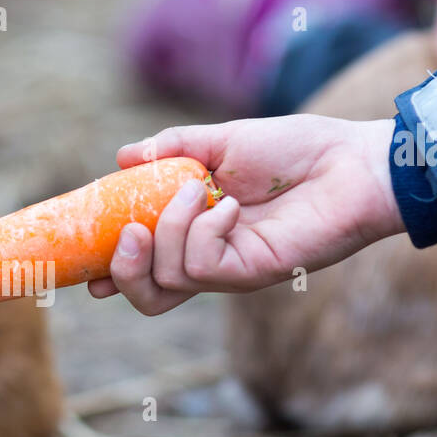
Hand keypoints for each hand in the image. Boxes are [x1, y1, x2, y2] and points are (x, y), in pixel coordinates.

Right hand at [87, 115, 403, 314]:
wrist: (353, 161)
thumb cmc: (297, 149)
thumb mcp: (223, 140)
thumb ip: (174, 149)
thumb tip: (122, 156)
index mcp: (198, 232)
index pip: (146, 266)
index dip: (111, 270)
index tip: (84, 269)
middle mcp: (211, 258)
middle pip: (148, 295)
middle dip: (121, 269)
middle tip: (126, 232)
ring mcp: (231, 269)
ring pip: (167, 278)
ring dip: (169, 231)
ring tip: (199, 191)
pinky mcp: (253, 272)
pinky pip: (202, 267)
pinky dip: (203, 231)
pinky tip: (229, 205)